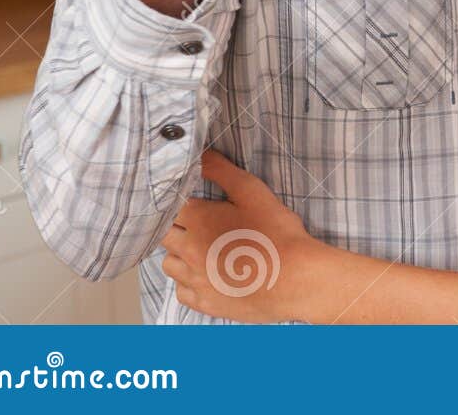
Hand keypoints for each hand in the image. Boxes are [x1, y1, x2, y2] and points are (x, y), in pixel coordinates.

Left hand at [160, 150, 321, 322]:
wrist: (294, 277)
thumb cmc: (277, 233)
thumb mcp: (252, 192)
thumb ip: (221, 170)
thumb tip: (200, 155)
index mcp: (197, 220)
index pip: (168, 206)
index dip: (177, 202)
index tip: (188, 202)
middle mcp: (188, 251)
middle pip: (163, 236)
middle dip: (176, 228)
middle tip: (196, 225)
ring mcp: (195, 279)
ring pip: (168, 265)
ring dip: (179, 255)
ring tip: (200, 250)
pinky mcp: (205, 302)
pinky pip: (181, 291)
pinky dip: (188, 282)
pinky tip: (205, 274)